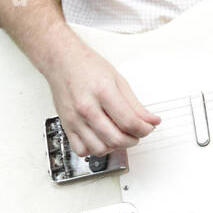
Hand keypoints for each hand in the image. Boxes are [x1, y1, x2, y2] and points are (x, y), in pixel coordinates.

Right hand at [45, 33, 160, 156]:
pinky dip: (94, 150)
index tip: (148, 127)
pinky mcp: (66, 125)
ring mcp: (74, 118)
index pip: (129, 122)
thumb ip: (135, 105)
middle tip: (137, 133)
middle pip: (116, 138)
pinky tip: (102, 139)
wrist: (62, 61)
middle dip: (133, 140)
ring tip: (120, 136)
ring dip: (115, 147)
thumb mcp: (118, 80)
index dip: (144, 129)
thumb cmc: (87, 66)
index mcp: (102, 92)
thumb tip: (151, 120)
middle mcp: (86, 107)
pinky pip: (81, 150)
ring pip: (100, 149)